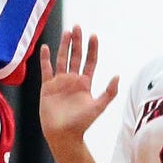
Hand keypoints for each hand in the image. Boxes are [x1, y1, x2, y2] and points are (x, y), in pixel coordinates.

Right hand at [39, 26, 117, 146]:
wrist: (63, 135)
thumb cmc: (81, 123)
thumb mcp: (98, 106)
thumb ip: (109, 92)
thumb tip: (118, 75)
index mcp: (85, 83)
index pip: (90, 61)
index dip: (92, 49)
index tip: (93, 35)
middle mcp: (73, 80)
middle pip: (76, 56)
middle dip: (77, 42)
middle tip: (78, 26)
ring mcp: (60, 82)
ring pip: (62, 59)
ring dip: (64, 46)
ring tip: (66, 32)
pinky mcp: (48, 87)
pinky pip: (46, 69)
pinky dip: (45, 58)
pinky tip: (45, 47)